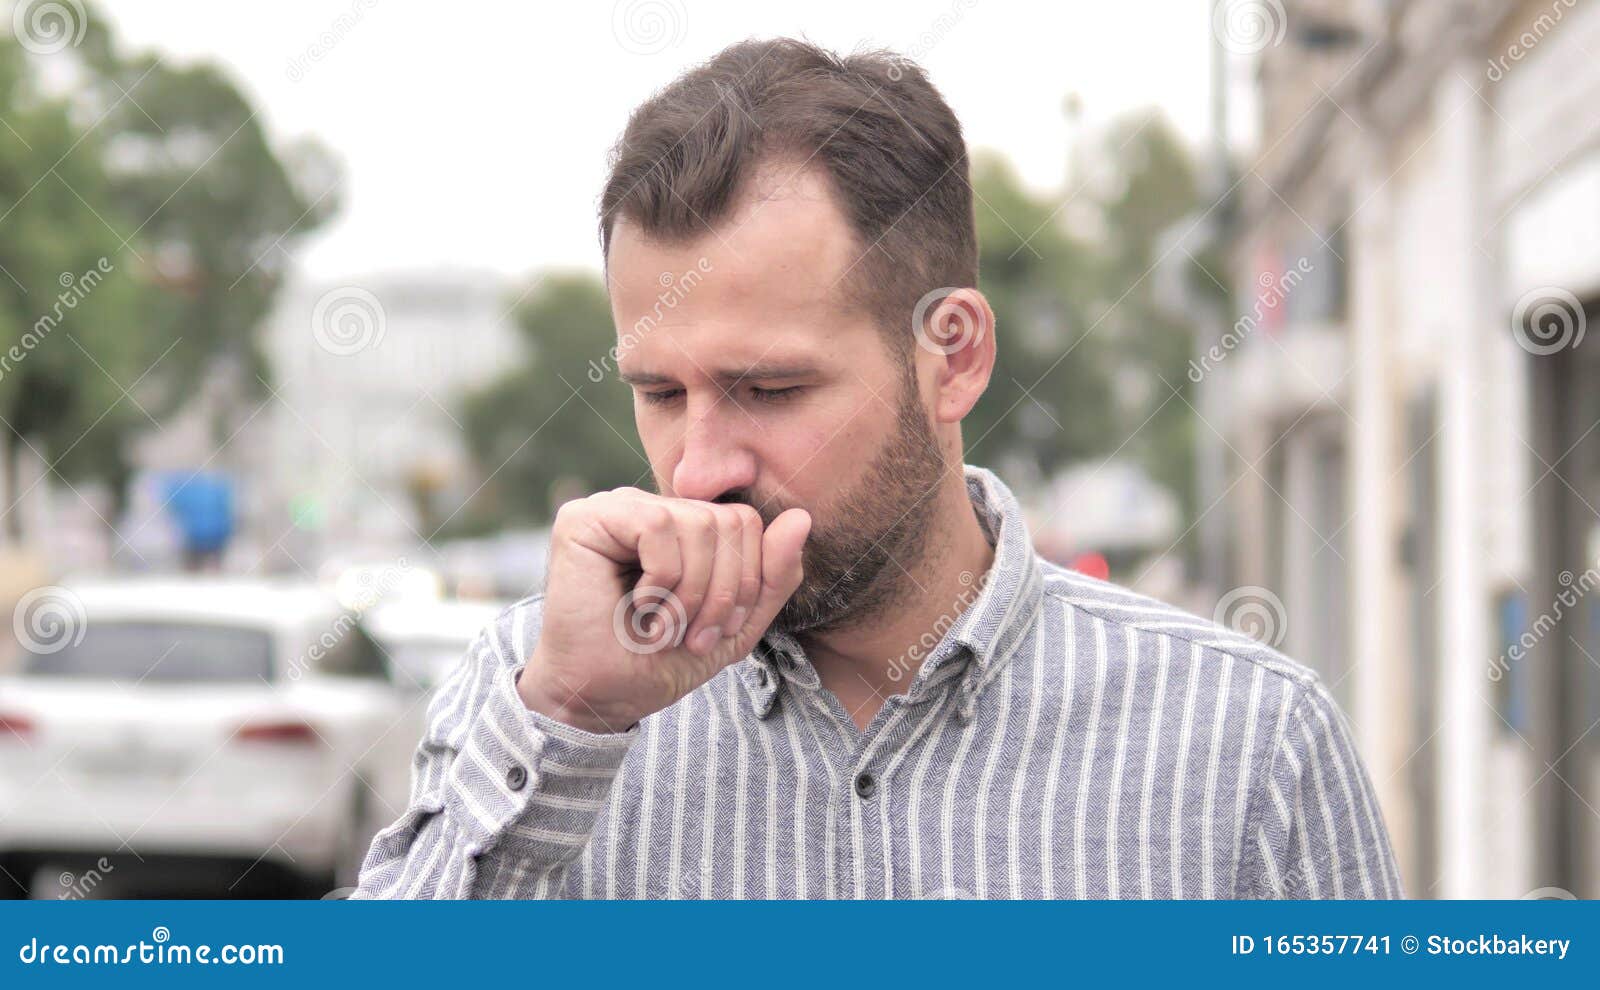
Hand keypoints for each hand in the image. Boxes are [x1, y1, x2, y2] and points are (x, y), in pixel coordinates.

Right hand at [516, 487, 810, 732]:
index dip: (745, 581)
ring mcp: (617, 508)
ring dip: (690, 593)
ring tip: (663, 626)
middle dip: (721, 592)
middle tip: (690, 635)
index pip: (746, 523)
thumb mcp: (735, 625)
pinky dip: (661, 579)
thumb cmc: (658, 662)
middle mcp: (651, 508)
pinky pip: (657, 525)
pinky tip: (637, 605)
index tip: (715, 631)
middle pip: (728, 521)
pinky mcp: (585, 519)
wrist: (602, 699)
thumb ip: (772, 576)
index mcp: (684, 528)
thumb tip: (802, 518)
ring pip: (697, 523)